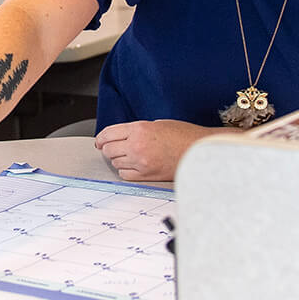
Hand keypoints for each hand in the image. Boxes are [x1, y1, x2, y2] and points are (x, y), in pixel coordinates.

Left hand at [92, 118, 209, 181]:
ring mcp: (141, 162)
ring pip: (115, 163)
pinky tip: (132, 165)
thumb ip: (136, 130)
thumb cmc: (183, 135)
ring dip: (118, 159)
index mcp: (139, 129)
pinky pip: (125, 175)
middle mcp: (137, 145)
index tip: (100, 141)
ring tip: (128, 155)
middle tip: (113, 147)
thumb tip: (119, 137)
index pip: (108, 134)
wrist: (198, 150)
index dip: (101, 138)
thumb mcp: (156, 124)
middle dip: (108, 148)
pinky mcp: (147, 175)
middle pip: (108, 150)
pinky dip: (125, 170)